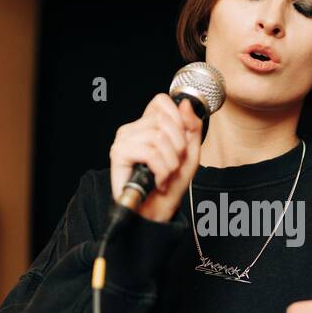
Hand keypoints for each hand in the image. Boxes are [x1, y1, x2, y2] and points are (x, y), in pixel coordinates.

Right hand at [109, 94, 202, 221]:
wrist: (156, 211)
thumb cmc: (171, 183)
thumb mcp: (190, 152)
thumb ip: (192, 127)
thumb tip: (185, 104)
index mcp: (148, 124)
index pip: (161, 102)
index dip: (178, 120)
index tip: (181, 143)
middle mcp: (133, 129)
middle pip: (164, 121)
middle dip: (178, 147)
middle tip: (174, 165)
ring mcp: (124, 140)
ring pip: (159, 137)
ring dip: (171, 162)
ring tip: (166, 175)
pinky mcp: (119, 153)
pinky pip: (150, 152)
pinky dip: (161, 170)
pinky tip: (158, 181)